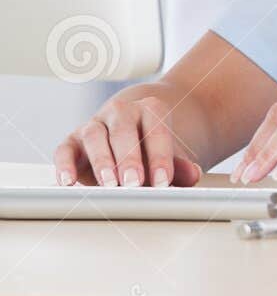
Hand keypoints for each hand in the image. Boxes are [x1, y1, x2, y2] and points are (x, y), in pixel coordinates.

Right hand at [53, 88, 202, 187]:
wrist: (131, 136)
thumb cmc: (151, 150)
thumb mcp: (168, 157)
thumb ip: (179, 166)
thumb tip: (193, 174)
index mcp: (149, 110)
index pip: (156, 129)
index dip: (160, 156)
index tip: (163, 181)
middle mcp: (120, 112)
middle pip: (123, 130)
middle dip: (129, 158)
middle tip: (134, 183)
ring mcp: (95, 124)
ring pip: (95, 135)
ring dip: (101, 161)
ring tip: (109, 185)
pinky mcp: (73, 141)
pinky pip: (65, 149)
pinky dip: (64, 164)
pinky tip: (68, 182)